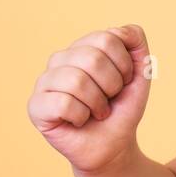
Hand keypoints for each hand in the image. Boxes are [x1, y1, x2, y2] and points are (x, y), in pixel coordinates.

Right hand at [26, 24, 152, 173]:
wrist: (114, 145)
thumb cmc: (122, 108)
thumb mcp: (140, 73)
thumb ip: (136, 44)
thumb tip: (122, 30)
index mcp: (82, 47)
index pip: (107, 38)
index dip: (125, 65)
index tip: (124, 82)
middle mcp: (60, 60)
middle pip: (92, 58)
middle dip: (112, 85)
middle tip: (109, 99)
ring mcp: (44, 82)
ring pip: (76, 81)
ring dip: (98, 104)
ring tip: (96, 112)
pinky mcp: (36, 107)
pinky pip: (63, 103)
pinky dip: (81, 116)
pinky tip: (79, 121)